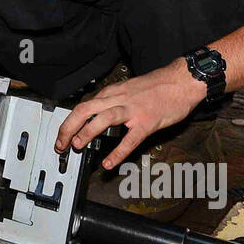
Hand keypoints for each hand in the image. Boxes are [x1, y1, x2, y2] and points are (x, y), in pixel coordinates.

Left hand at [54, 58, 207, 169]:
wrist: (182, 80)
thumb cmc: (157, 86)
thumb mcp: (128, 89)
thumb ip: (112, 101)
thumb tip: (96, 114)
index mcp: (112, 93)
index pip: (83, 106)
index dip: (68, 122)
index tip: (62, 136)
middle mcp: (118, 99)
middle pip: (85, 110)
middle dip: (68, 127)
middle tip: (61, 144)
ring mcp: (133, 110)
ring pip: (103, 119)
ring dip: (87, 132)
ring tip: (77, 146)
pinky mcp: (147, 122)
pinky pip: (130, 139)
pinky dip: (118, 152)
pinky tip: (109, 163)